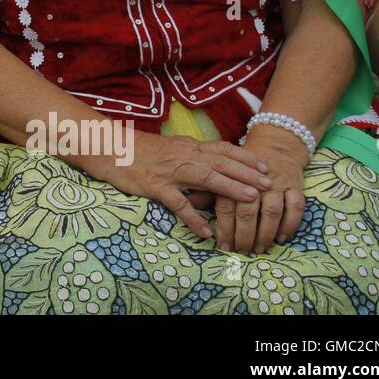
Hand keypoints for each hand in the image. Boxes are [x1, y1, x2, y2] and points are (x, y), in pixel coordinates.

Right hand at [108, 131, 271, 240]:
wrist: (110, 148)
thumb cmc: (139, 150)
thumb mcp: (170, 147)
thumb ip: (191, 154)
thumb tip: (213, 162)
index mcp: (188, 146)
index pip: (223, 148)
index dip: (246, 157)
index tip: (265, 166)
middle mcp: (183, 156)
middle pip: (221, 162)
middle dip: (247, 172)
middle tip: (268, 183)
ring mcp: (170, 172)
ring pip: (206, 178)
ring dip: (230, 188)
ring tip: (249, 199)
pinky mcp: (156, 187)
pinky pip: (178, 204)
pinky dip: (193, 218)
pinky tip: (205, 232)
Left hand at [214, 125, 308, 253]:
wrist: (274, 143)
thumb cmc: (243, 163)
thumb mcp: (218, 170)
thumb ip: (204, 189)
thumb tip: (191, 205)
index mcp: (232, 176)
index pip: (226, 206)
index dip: (225, 228)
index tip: (224, 245)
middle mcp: (253, 180)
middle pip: (248, 210)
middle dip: (245, 234)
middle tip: (243, 251)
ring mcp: (276, 182)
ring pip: (272, 209)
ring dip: (267, 231)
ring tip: (261, 247)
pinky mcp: (295, 184)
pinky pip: (297, 205)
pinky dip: (291, 222)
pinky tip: (283, 236)